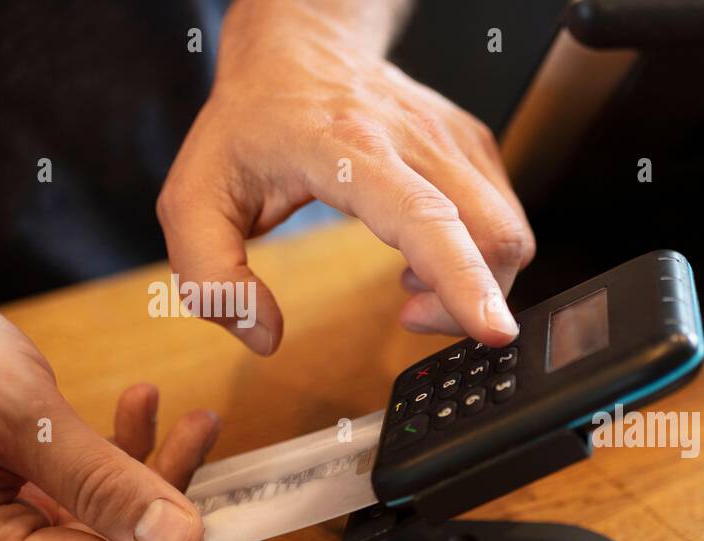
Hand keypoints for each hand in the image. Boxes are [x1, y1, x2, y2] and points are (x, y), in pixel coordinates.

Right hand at [0, 314, 218, 540]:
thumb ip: (102, 482)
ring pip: (104, 514)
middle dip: (171, 500)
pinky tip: (142, 400)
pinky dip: (115, 446)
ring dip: (153, 465)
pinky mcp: (10, 487)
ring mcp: (5, 520)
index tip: (235, 519)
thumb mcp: (22, 418)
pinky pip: (78, 484)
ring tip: (195, 415)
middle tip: (215, 452)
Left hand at [157, 0, 533, 354]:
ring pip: (509, 233)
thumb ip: (211, 277)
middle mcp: (416, 142)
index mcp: (350, 151)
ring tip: (415, 281)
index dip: (465, 281)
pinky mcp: (475, 146)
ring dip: (475, 281)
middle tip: (412, 313)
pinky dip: (477, 255)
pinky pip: (505, 219)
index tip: (491, 330)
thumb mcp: (193, 198)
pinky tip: (428, 252)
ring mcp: (454, 142)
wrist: (301, 42)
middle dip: (470, 301)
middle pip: (492, 237)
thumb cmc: (251, 122)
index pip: (427, 220)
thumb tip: (264, 335)